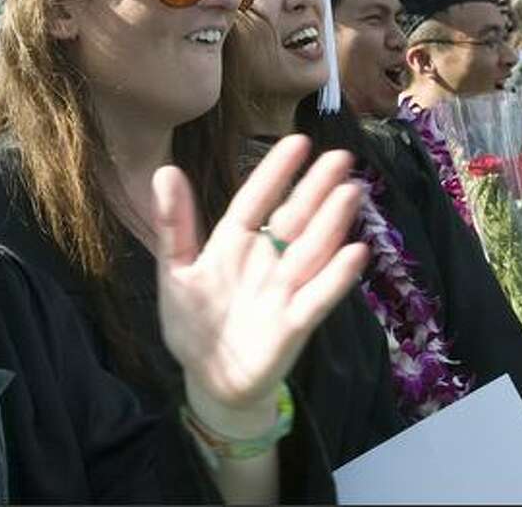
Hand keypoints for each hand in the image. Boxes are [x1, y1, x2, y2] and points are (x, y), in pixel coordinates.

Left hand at [151, 134, 369, 435]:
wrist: (210, 380)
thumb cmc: (193, 322)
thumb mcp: (176, 271)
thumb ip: (173, 225)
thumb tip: (164, 171)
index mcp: (233, 243)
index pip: (256, 199)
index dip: (276, 172)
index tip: (298, 141)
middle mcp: (265, 259)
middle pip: (295, 217)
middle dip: (317, 188)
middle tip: (342, 157)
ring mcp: (283, 290)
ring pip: (312, 249)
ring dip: (332, 222)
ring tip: (351, 192)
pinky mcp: (295, 323)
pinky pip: (319, 296)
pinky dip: (336, 276)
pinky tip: (356, 251)